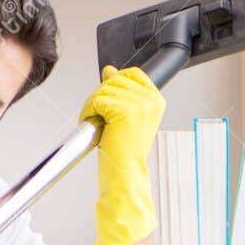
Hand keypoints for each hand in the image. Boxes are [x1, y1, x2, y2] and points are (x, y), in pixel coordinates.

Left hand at [78, 64, 165, 244]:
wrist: (124, 173)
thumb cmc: (124, 152)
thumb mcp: (125, 117)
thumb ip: (120, 92)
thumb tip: (109, 71)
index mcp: (155, 100)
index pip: (132, 73)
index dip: (115, 81)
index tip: (106, 96)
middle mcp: (150, 100)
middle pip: (114, 79)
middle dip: (99, 96)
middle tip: (97, 117)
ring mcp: (139, 104)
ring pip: (102, 90)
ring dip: (91, 106)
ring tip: (96, 124)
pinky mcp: (124, 110)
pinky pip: (96, 101)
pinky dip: (88, 113)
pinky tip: (93, 127)